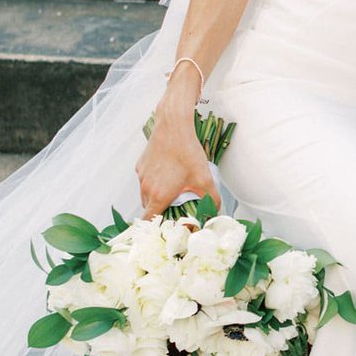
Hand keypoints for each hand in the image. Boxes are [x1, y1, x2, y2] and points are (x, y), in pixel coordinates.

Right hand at [136, 101, 219, 220]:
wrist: (173, 127)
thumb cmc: (187, 152)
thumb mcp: (205, 179)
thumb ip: (212, 199)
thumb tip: (215, 211)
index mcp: (158, 196)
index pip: (149, 222)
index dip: (155, 229)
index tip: (165, 228)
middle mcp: (145, 188)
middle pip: (148, 209)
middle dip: (161, 212)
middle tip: (175, 209)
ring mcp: (141, 176)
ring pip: (146, 195)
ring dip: (157, 197)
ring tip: (174, 190)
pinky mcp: (140, 166)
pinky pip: (145, 181)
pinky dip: (154, 183)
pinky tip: (169, 174)